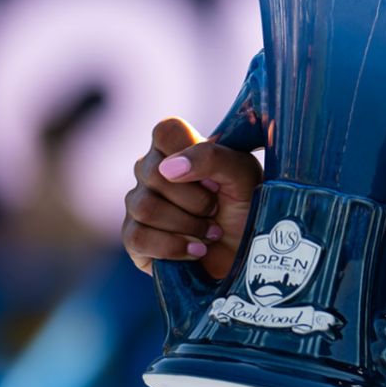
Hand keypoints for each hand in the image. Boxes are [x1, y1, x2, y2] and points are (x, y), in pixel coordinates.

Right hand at [121, 117, 261, 279]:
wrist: (251, 255)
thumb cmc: (248, 208)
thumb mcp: (243, 175)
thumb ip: (213, 158)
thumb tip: (170, 168)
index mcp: (180, 149)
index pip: (166, 130)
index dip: (189, 152)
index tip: (215, 178)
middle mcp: (153, 172)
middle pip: (154, 173)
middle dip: (196, 199)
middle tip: (216, 210)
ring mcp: (139, 204)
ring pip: (145, 207)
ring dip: (188, 225)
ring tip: (211, 232)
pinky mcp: (134, 238)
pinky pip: (138, 237)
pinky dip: (174, 247)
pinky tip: (196, 250)